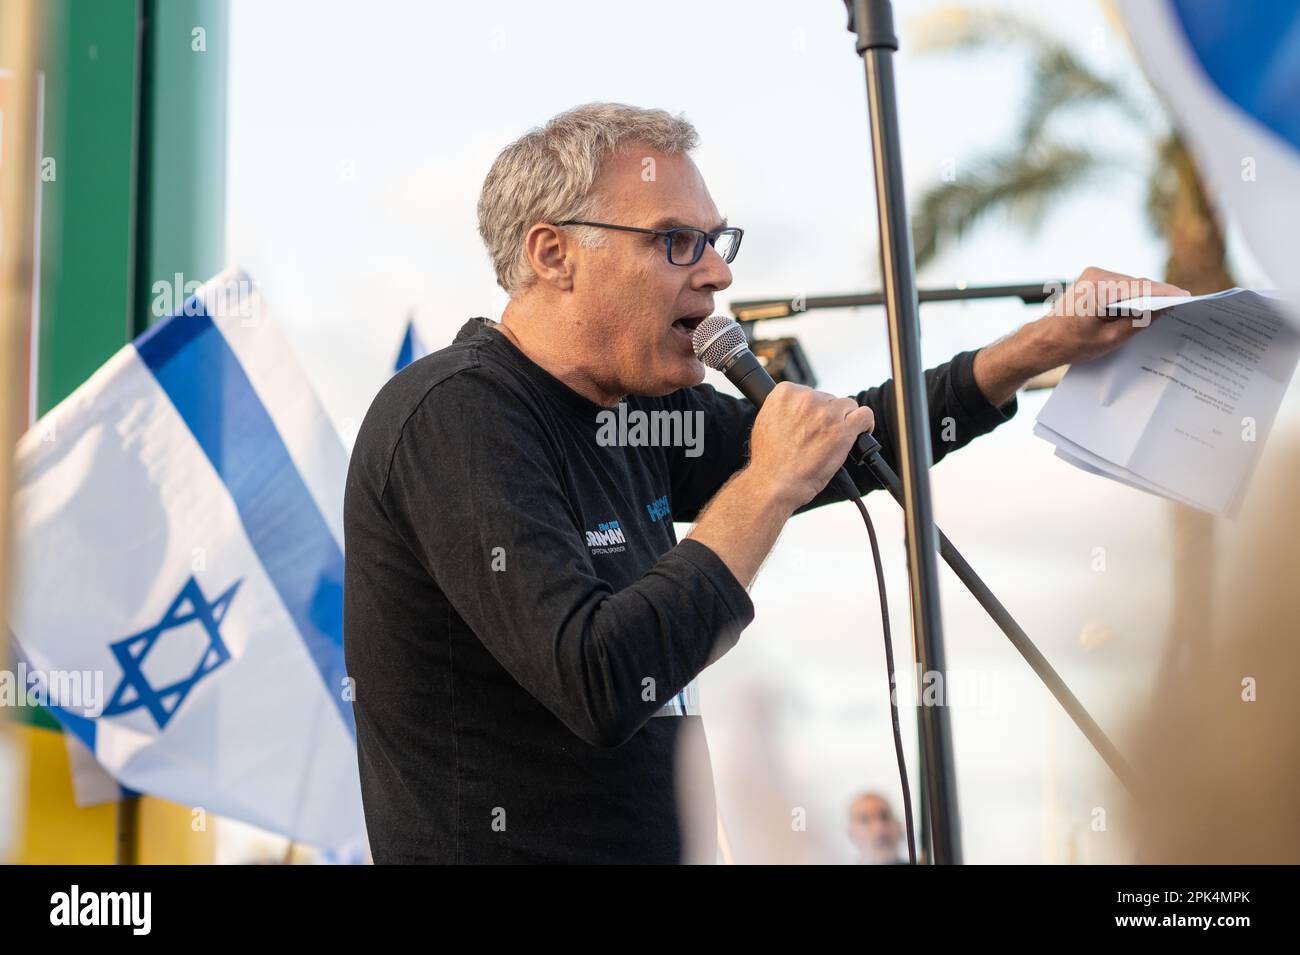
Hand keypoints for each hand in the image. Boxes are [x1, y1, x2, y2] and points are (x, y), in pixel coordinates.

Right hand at [747, 382, 874, 508]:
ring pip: (848, 406)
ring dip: (844, 420)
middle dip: (827, 416)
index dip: (812, 409)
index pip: (809, 391)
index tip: (811, 423)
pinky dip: (865, 423)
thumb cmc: (769, 459)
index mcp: (785, 393)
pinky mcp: (843, 429)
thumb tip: (800, 411)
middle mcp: (806, 398)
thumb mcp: (766, 422)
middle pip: (829, 399)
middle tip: (819, 438)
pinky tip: (859, 432)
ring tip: (835, 439)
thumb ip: (785, 410)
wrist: (774, 481)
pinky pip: (865, 415)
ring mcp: (826, 413)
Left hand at [1035, 266, 1189, 366]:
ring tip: (1166, 307)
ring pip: (1130, 284)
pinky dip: (1132, 295)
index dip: (1165, 293)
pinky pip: (1120, 285)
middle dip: (1157, 295)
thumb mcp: (1110, 339)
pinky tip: (1144, 307)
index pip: (1141, 287)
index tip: (1186, 297)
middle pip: (1137, 284)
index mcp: (1099, 288)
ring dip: (1144, 296)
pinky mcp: (1091, 279)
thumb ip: (1139, 322)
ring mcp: (1092, 274)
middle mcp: (1095, 275)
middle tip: (1182, 304)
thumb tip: (1163, 309)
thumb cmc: (1071, 343)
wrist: (1043, 341)